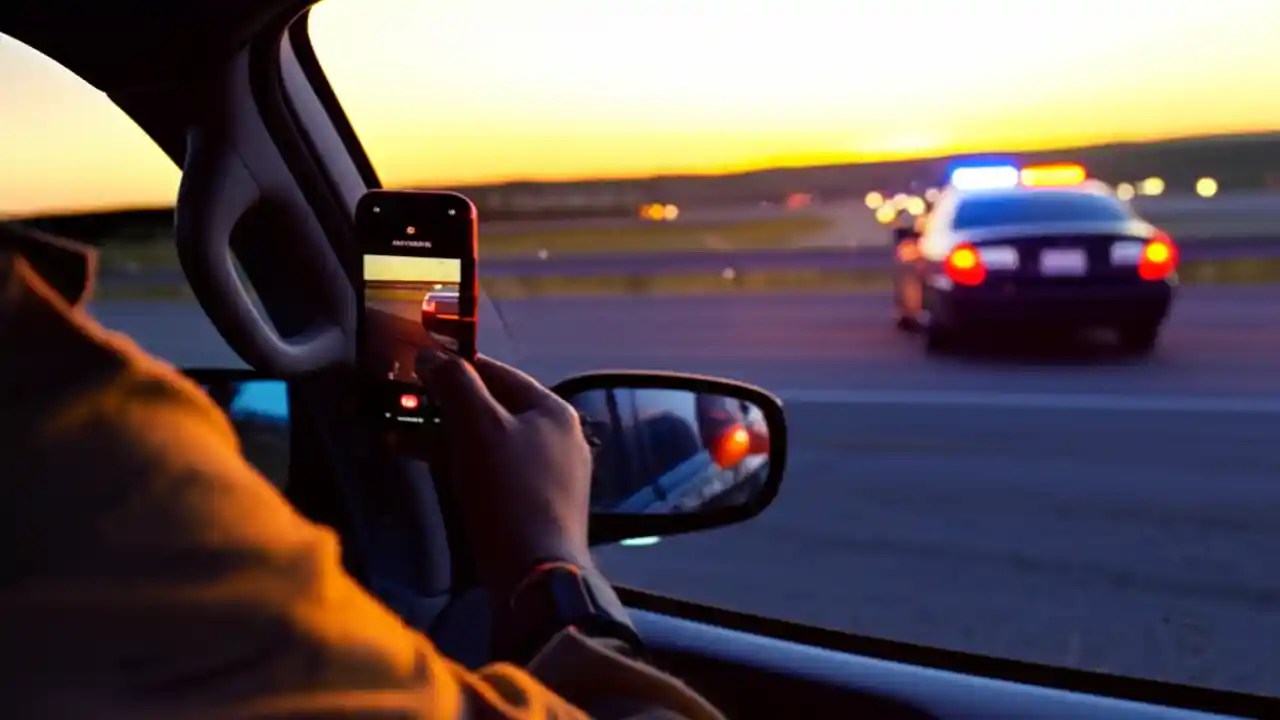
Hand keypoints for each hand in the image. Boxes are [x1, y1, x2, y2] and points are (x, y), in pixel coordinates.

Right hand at [416, 350, 594, 596]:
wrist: (537, 577)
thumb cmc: (509, 494)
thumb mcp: (478, 429)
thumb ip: (455, 385)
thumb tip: (429, 354)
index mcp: (552, 410)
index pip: (497, 371)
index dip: (452, 365)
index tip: (412, 366)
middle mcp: (557, 437)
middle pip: (492, 407)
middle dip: (443, 406)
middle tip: (399, 405)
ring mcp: (548, 473)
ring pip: (488, 442)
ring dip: (443, 436)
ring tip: (397, 436)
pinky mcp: (534, 505)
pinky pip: (492, 472)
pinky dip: (459, 465)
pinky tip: (426, 467)